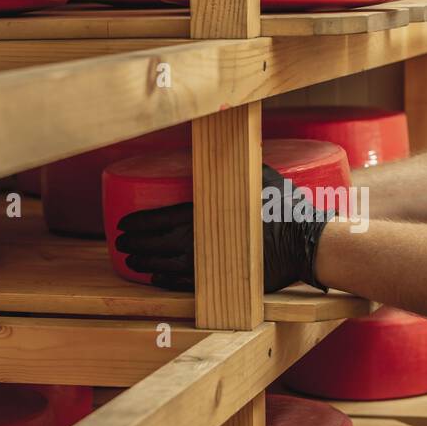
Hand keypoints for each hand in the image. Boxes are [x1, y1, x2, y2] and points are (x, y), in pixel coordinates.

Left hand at [115, 164, 333, 293]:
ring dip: (145, 263)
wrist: (307, 244)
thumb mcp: (261, 175)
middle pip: (157, 243)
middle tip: (119, 243)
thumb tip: (230, 141)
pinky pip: (187, 284)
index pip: (162, 217)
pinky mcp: (224, 281)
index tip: (123, 224)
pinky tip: (157, 278)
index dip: (139, 222)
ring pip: (167, 265)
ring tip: (131, 261)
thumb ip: (240, 163)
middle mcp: (203, 240)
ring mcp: (212, 264)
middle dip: (135, 243)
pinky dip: (168, 281)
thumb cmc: (286, 208)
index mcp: (208, 213)